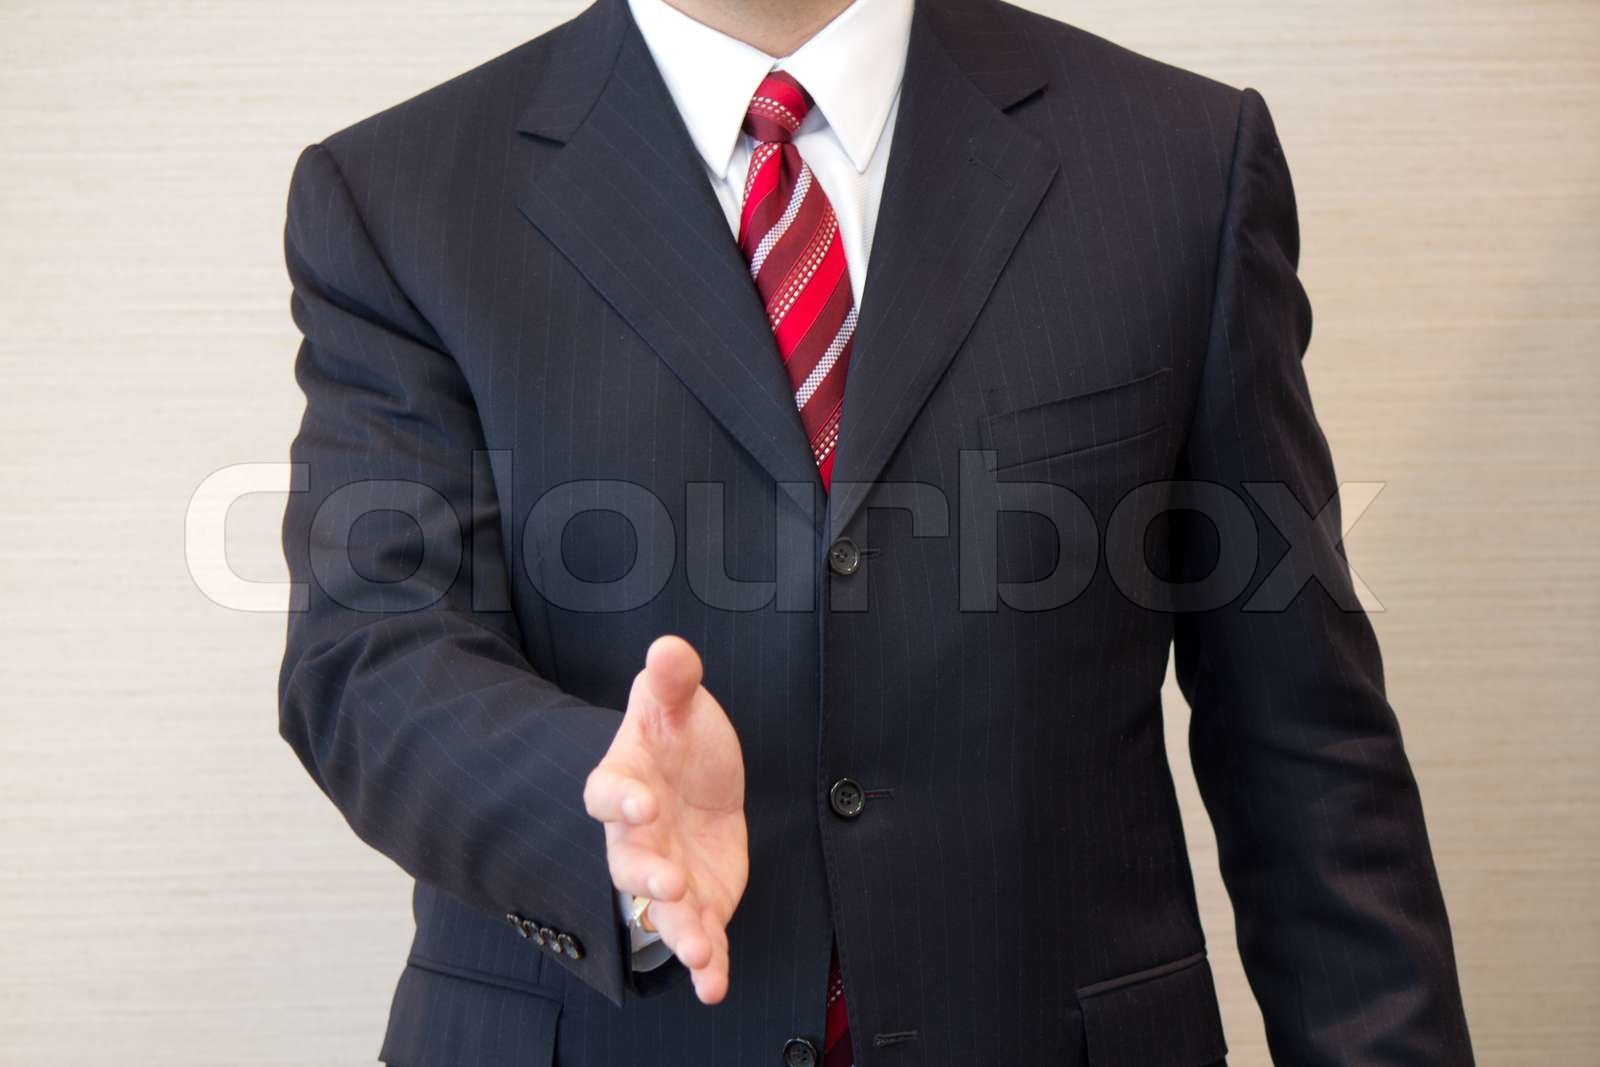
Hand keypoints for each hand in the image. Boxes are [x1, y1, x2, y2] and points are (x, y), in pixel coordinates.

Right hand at [584, 635, 747, 1002]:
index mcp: (624, 782)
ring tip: (697, 950)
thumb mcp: (680, 702)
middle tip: (668, 884)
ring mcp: (664, 874)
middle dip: (647, 876)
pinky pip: (697, 937)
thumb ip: (674, 679)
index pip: (607, 792)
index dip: (620, 799)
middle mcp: (636, 837)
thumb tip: (669, 645)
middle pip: (629, 862)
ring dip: (676, 930)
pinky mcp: (696, 904)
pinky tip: (716, 984)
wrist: (701, 782)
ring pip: (660, 910)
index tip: (639, 802)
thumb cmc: (678, 740)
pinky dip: (707, 963)